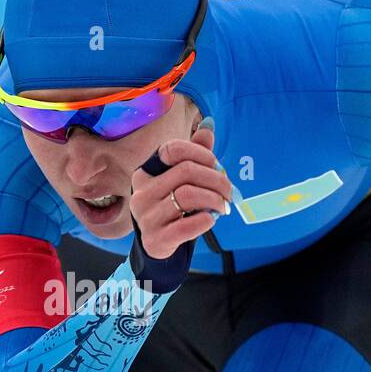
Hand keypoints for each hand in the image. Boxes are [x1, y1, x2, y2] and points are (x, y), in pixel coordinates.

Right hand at [129, 120, 230, 259]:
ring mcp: (145, 217)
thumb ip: (194, 153)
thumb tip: (208, 125)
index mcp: (146, 172)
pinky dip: (205, 220)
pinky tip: (210, 219)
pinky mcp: (155, 239)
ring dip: (214, 200)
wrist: (158, 246)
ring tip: (223, 207)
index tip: (216, 165)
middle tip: (229, 191)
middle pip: (186, 171)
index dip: (200, 153)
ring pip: (188, 195)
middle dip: (216, 179)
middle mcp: (141, 192)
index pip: (173, 149)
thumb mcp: (181, 180)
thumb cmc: (172, 208)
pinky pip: (186, 226)